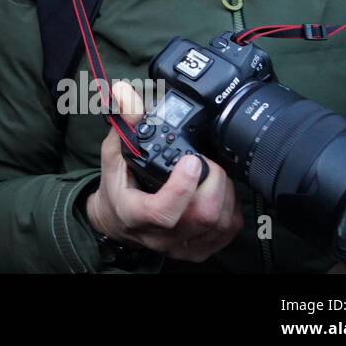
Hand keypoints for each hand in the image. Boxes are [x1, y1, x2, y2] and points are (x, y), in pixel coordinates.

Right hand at [84, 81, 241, 262]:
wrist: (118, 222)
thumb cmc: (118, 187)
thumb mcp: (113, 154)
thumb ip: (125, 125)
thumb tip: (126, 93)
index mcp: (134, 214)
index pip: (162, 212)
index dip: (182, 188)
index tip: (191, 160)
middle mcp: (159, 236)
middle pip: (201, 216)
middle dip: (212, 181)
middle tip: (203, 161)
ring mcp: (181, 247)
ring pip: (219, 223)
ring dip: (223, 192)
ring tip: (210, 173)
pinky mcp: (199, 251)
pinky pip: (229, 231)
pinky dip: (231, 207)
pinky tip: (219, 192)